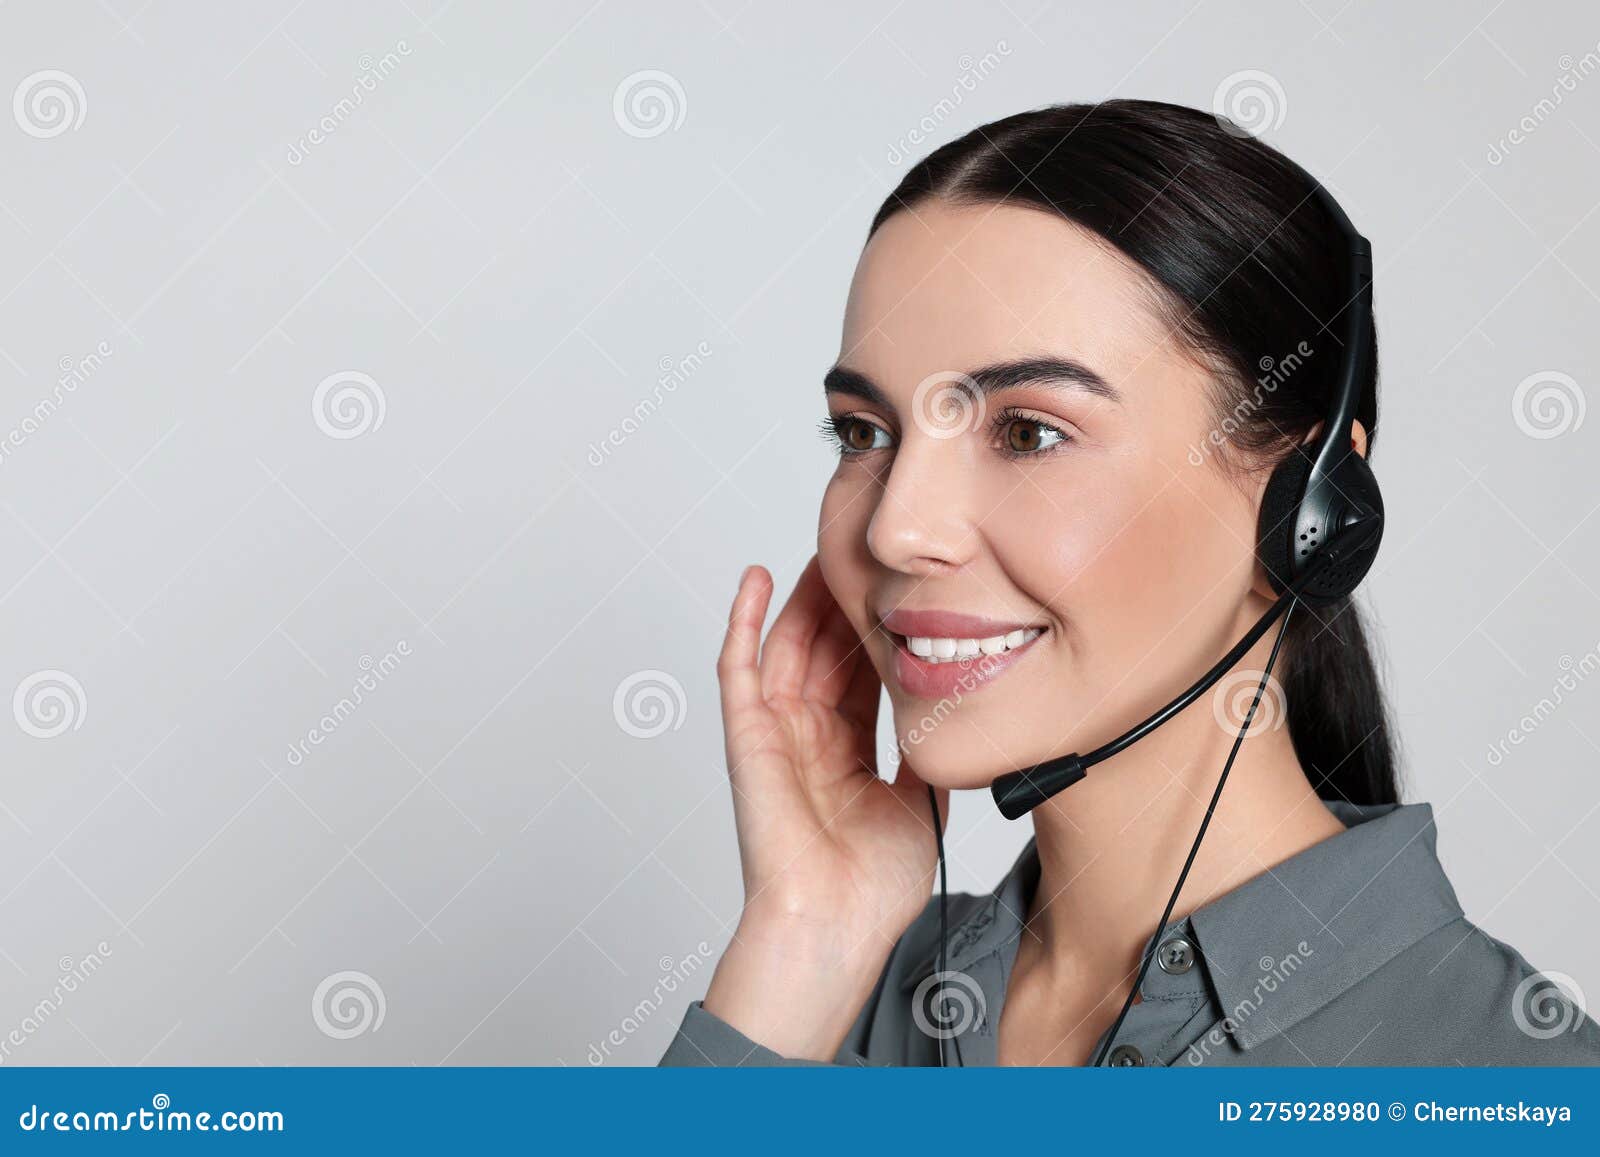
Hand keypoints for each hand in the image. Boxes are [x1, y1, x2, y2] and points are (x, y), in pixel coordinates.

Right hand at [702, 556, 947, 1058]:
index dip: (877, 628)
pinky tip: (756, 577)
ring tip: (823, 548)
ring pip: (787, 645)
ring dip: (802, 597)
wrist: (836, 923)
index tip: (899, 587)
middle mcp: (808, 736)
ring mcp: (775, 734)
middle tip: (863, 549)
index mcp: (846, 752)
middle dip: (843, 600)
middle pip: (824, 649)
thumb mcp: (920, 804)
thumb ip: (925, 756)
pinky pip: (738, 667)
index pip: (861, 671)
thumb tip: (953, 717)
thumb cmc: (870, 886)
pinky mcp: (747, 736)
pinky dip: (743, 621)